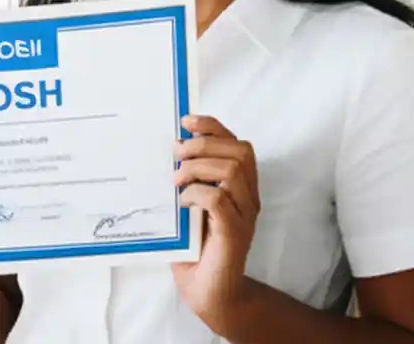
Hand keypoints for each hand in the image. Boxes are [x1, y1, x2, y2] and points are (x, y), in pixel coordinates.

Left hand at [171, 115, 260, 332]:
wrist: (208, 291)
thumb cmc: (195, 247)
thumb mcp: (188, 205)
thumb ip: (185, 180)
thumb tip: (164, 150)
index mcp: (240, 187)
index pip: (237, 144)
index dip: (213, 127)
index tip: (185, 122)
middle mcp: (249, 198)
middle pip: (238, 152)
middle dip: (202, 145)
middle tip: (176, 156)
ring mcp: (245, 216)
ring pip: (232, 171)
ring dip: (197, 168)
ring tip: (176, 181)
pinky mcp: (234, 234)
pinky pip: (220, 201)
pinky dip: (197, 194)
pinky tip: (182, 203)